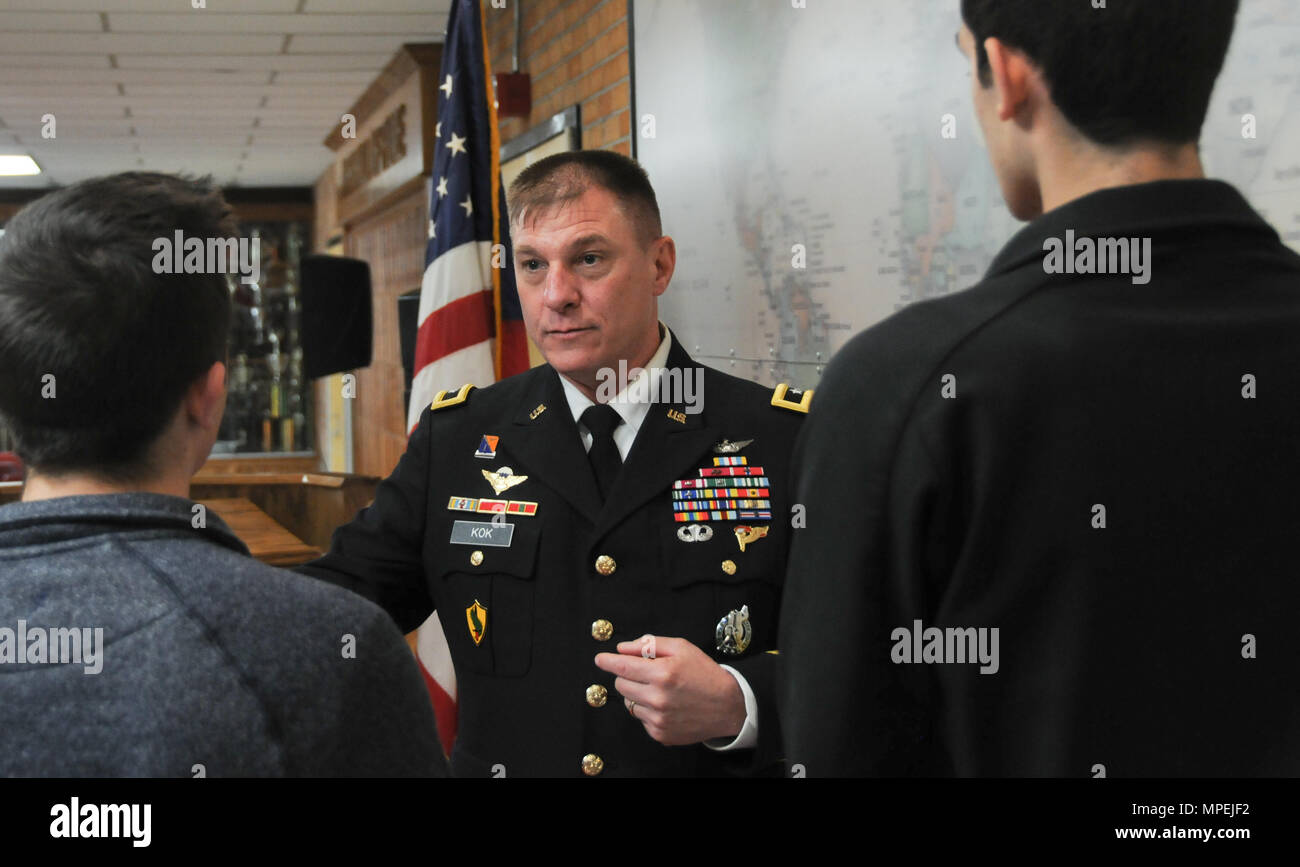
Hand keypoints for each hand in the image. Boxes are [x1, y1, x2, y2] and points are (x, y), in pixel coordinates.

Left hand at [594, 635, 745, 745]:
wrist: (728, 705)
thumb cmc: (704, 673)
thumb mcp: (682, 648)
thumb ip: (650, 644)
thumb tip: (622, 649)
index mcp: (662, 674)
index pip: (622, 667)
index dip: (608, 662)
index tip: (600, 659)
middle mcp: (658, 698)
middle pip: (621, 685)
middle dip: (628, 675)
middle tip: (646, 673)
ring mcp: (658, 719)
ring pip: (629, 703)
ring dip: (637, 694)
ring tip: (660, 690)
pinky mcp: (660, 734)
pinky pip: (641, 719)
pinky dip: (648, 710)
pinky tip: (666, 705)